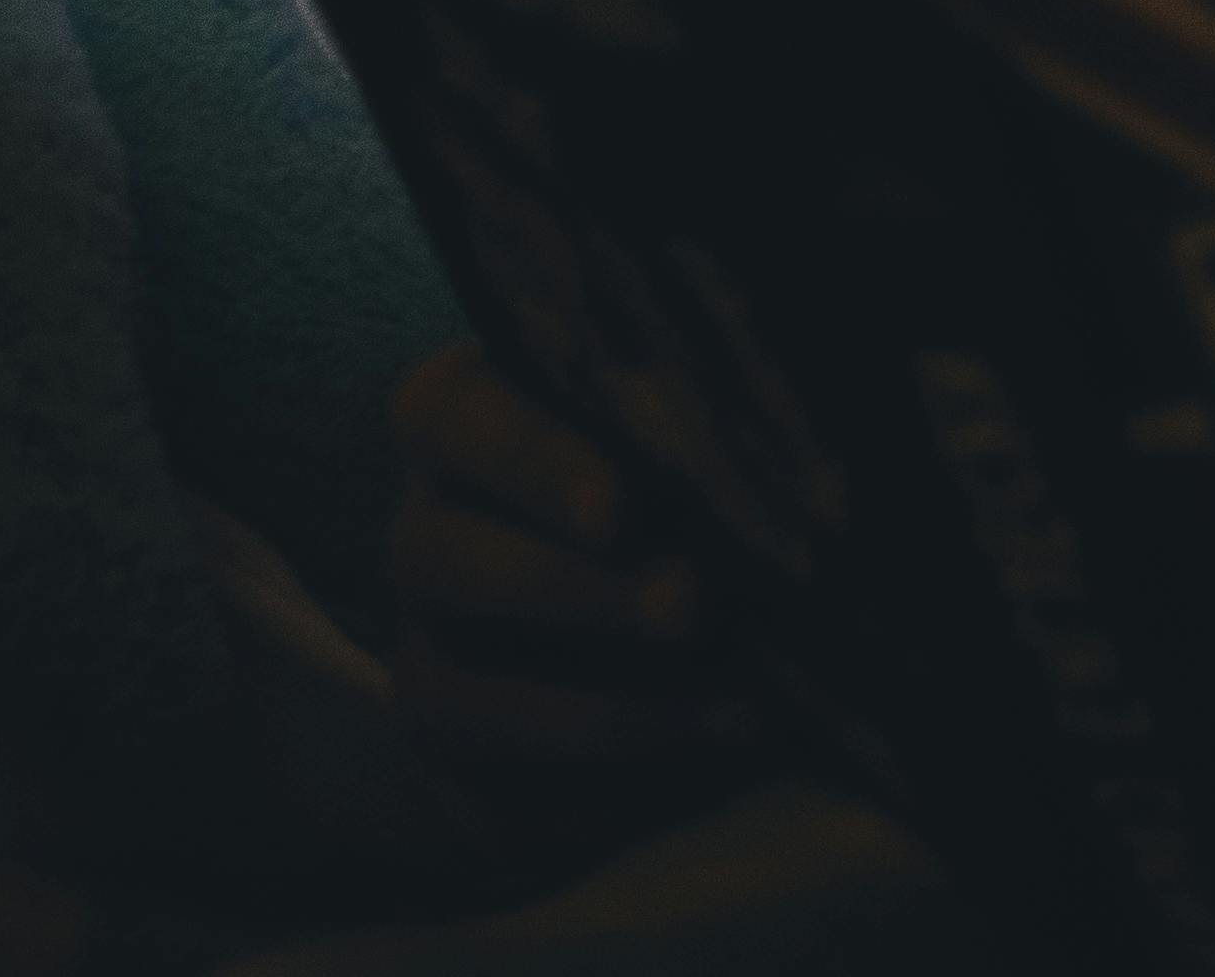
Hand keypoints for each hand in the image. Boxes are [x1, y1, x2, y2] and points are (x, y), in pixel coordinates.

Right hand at [380, 342, 763, 806]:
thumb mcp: (685, 454)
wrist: (620, 646)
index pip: (452, 416)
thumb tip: (792, 496)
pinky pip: (507, 797)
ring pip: (464, 695)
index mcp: (460, 427)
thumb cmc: (676, 496)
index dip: (528, 461)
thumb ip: (707, 454)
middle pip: (443, 556)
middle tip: (690, 607)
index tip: (621, 507)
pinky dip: (620, 789)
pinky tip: (715, 769)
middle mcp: (422, 541)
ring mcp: (422, 664)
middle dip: (575, 591)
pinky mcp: (456, 774)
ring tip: (742, 712)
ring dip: (611, 713)